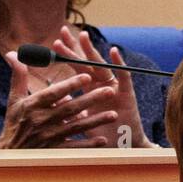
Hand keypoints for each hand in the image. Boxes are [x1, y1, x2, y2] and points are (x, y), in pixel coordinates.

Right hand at [0, 51, 117, 148]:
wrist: (11, 154)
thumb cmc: (15, 123)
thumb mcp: (14, 99)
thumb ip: (18, 76)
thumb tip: (12, 52)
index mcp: (33, 105)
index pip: (54, 93)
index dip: (70, 84)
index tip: (87, 75)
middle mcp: (42, 120)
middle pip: (71, 108)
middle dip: (91, 99)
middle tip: (110, 91)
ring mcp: (50, 137)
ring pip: (77, 127)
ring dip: (96, 121)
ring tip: (114, 114)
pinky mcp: (56, 151)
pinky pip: (75, 147)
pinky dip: (88, 144)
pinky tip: (103, 140)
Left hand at [52, 25, 154, 148]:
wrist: (122, 149)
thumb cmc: (103, 136)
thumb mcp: (82, 121)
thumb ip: (71, 108)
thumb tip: (55, 98)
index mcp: (90, 90)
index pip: (77, 68)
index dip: (67, 55)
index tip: (55, 42)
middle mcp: (102, 86)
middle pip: (86, 62)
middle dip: (75, 47)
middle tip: (63, 32)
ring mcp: (114, 89)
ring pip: (101, 66)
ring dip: (92, 51)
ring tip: (83, 36)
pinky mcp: (127, 95)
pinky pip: (124, 77)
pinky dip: (120, 64)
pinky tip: (114, 51)